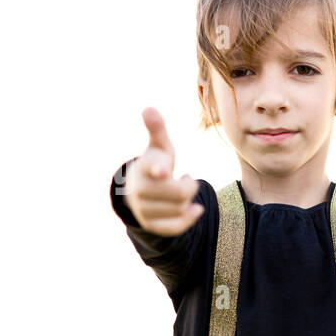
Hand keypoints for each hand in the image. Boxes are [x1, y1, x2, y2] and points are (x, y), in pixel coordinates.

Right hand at [122, 107, 203, 236]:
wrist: (140, 189)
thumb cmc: (157, 162)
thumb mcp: (159, 146)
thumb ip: (157, 128)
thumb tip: (148, 108)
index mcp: (144, 168)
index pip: (153, 168)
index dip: (159, 169)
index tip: (164, 171)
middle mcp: (139, 190)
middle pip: (180, 194)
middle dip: (190, 186)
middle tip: (187, 179)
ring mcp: (143, 210)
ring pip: (181, 209)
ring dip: (188, 200)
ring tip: (180, 191)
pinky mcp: (150, 225)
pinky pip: (177, 227)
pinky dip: (190, 217)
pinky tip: (195, 209)